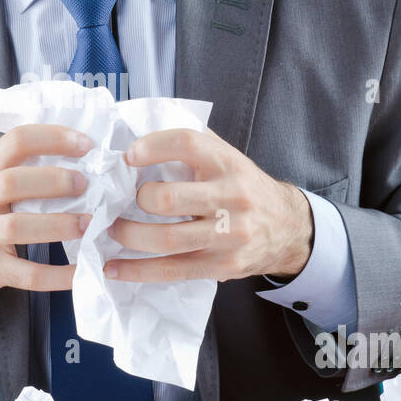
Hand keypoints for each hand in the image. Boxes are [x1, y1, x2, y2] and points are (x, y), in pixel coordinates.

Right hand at [0, 124, 93, 304]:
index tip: (85, 144)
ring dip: (59, 224)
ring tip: (88, 224)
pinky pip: (27, 274)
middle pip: (12, 182)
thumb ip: (16, 168)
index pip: (16, 141)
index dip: (53, 138)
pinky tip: (79, 271)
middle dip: (54, 180)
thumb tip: (73, 156)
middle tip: (84, 185)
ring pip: (17, 227)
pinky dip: (57, 275)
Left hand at [103, 128, 313, 283]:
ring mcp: (229, 235)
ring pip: (167, 239)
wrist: (289, 228)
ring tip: (111, 230)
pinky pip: (173, 270)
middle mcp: (232, 197)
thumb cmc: (243, 186)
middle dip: (137, 200)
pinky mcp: (223, 266)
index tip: (127, 156)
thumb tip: (137, 129)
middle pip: (170, 199)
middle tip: (120, 201)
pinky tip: (114, 269)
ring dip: (129, 236)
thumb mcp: (226, 155)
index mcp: (228, 162)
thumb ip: (191, 141)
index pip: (187, 143)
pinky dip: (138, 271)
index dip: (153, 146)